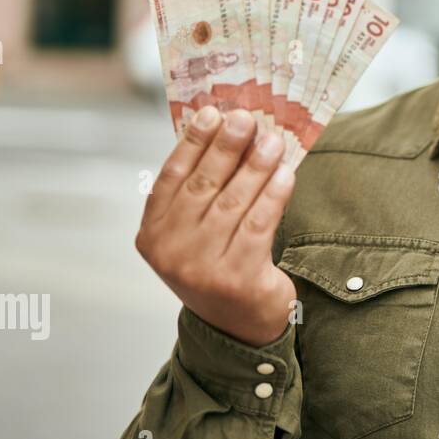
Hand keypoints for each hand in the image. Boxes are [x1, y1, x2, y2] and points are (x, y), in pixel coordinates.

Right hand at [135, 106, 297, 347]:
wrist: (238, 326)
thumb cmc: (219, 264)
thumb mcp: (196, 232)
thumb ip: (201, 191)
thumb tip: (226, 132)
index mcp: (153, 234)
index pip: (171, 177)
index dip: (192, 142)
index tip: (212, 112)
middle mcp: (171, 251)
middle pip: (203, 185)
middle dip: (228, 146)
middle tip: (248, 118)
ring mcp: (202, 267)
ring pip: (234, 202)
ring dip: (256, 166)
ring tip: (274, 140)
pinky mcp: (237, 278)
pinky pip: (259, 225)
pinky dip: (274, 195)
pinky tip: (286, 174)